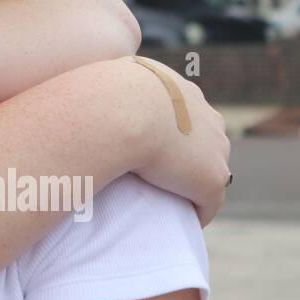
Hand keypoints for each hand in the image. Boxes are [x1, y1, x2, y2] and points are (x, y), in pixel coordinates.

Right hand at [118, 56, 230, 225]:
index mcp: (181, 91)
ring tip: (170, 199)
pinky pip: (208, 203)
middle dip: (190, 157)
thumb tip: (86, 87)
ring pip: (210, 171)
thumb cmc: (101, 95)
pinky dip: (196, 212)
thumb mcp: (105, 80)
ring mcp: (213, 149)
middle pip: (206, 142)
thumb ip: (109, 85)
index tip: (152, 146)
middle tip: (161, 175)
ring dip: (193, 184)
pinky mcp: (210, 180)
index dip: (171, 131)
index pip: (186, 113)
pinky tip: (178, 219)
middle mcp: (206, 115)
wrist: (120, 111)